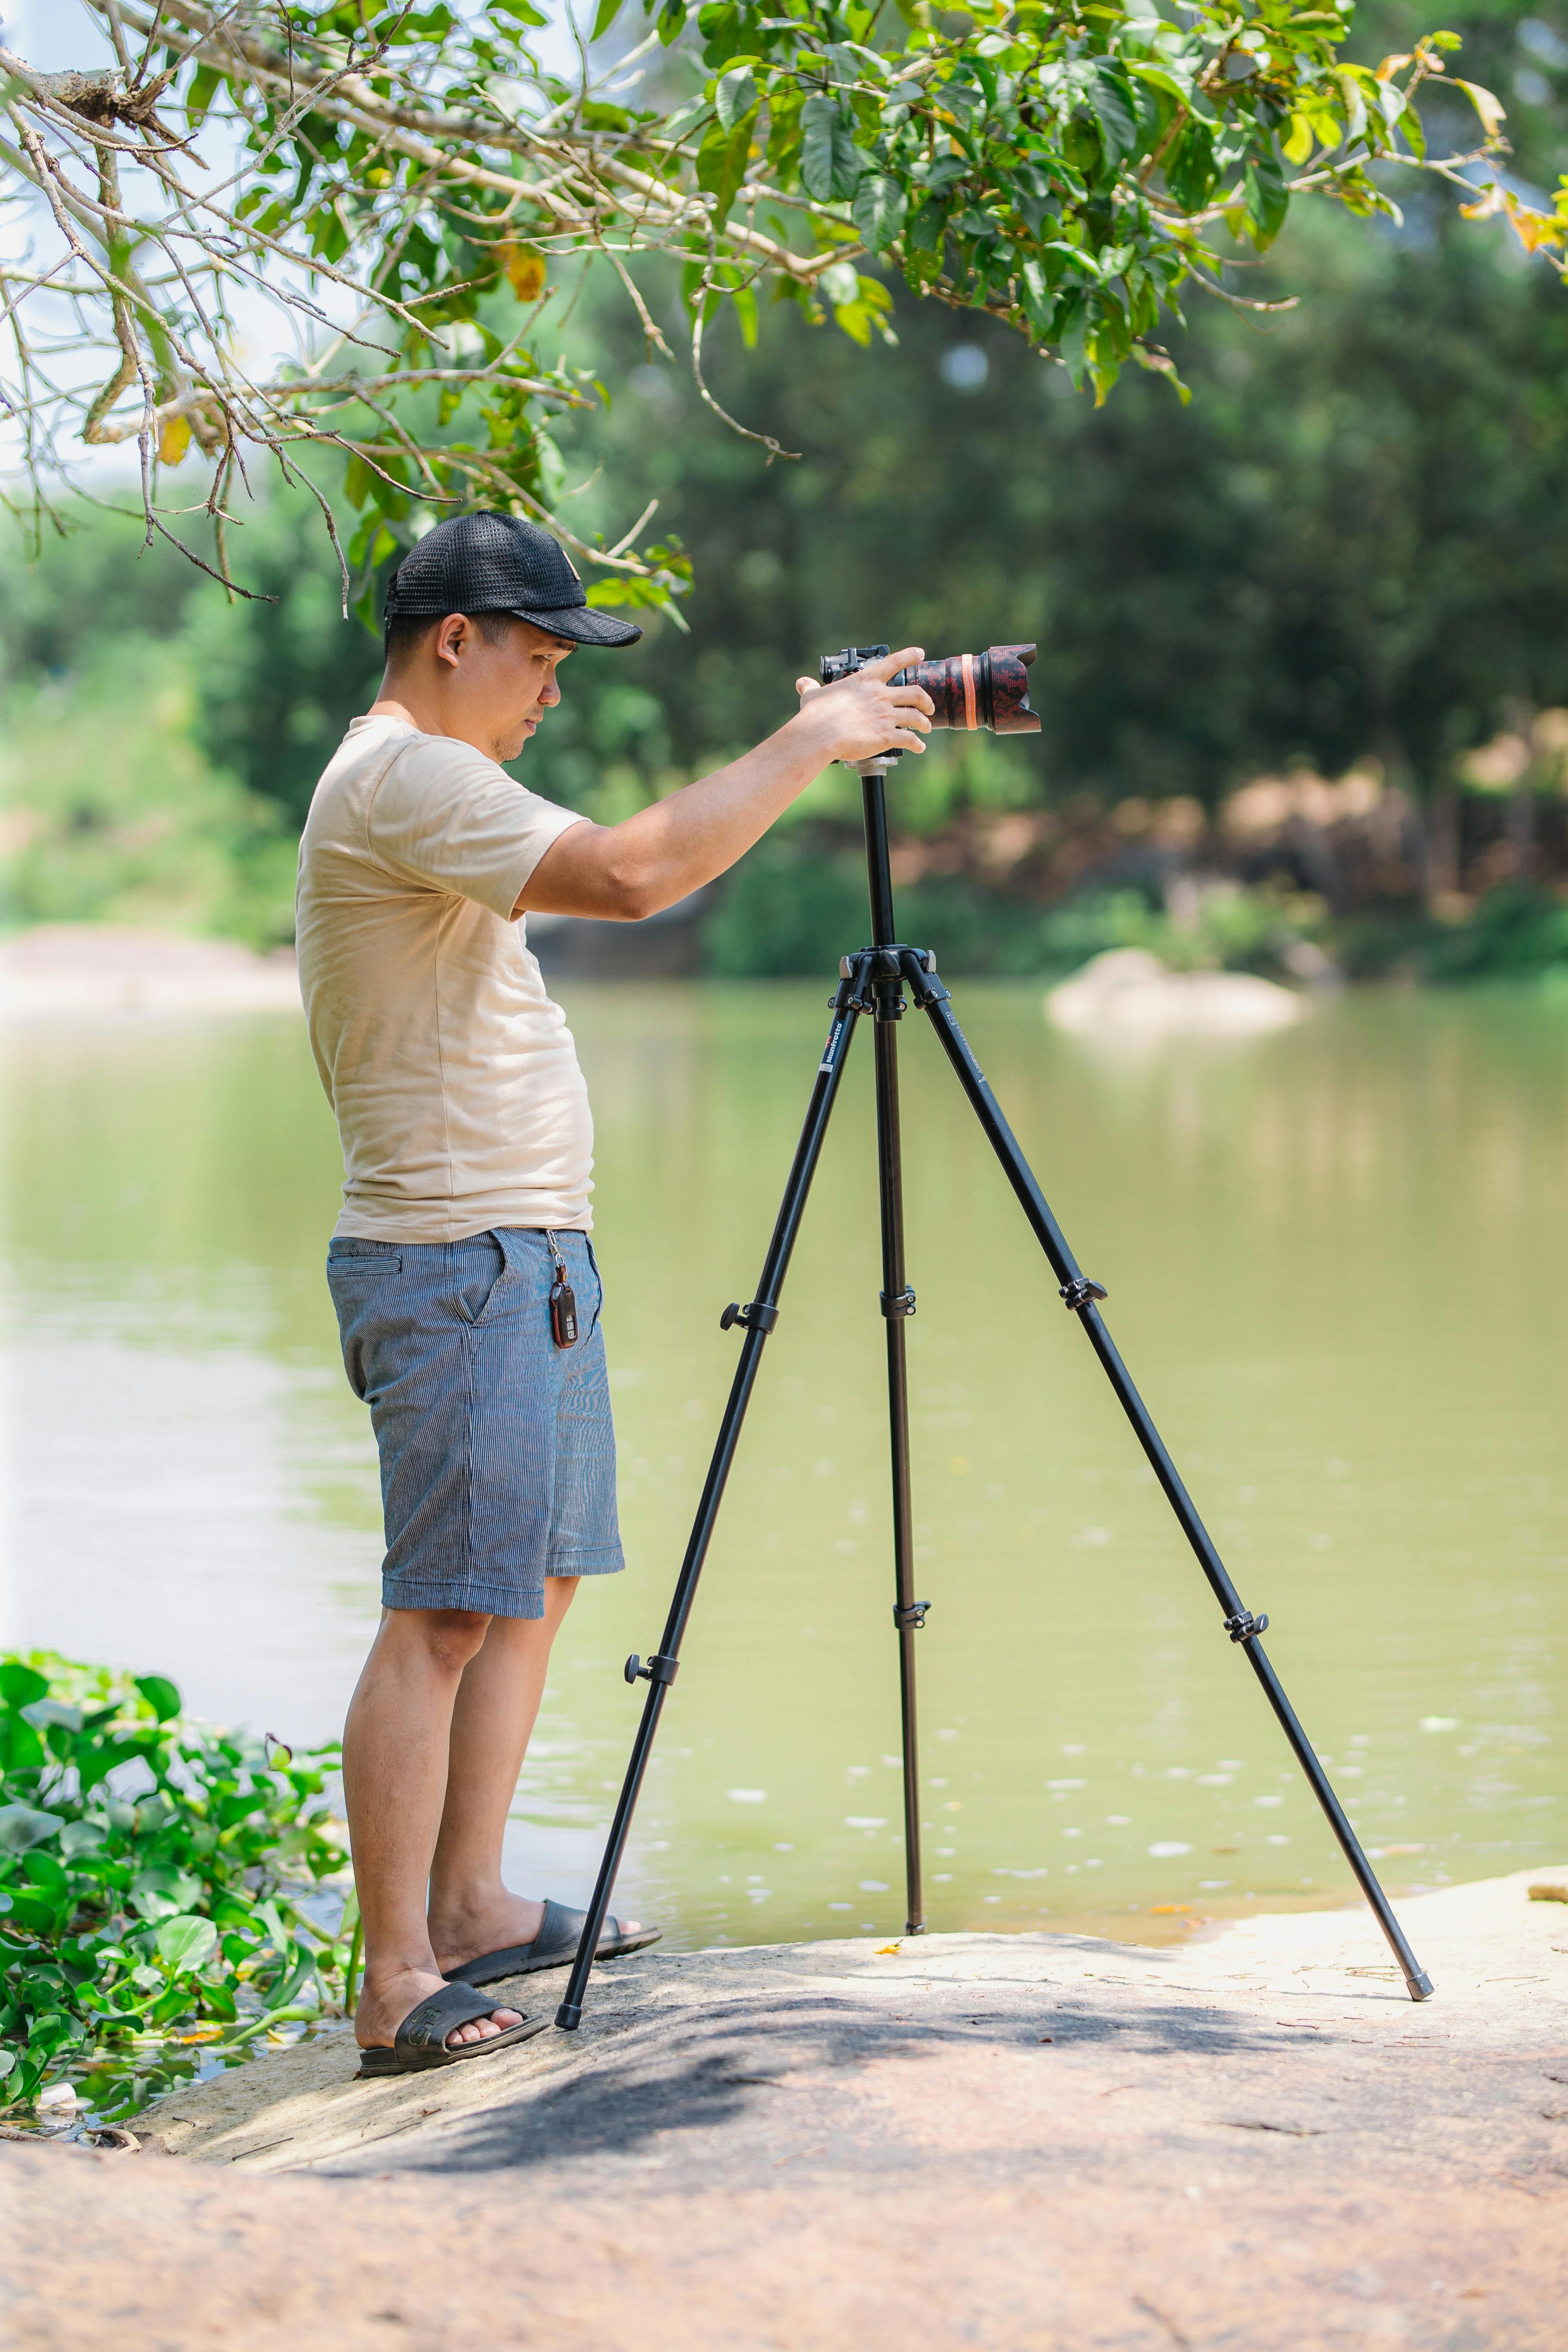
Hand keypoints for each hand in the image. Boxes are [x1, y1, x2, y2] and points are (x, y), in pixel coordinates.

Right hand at [790, 645, 933, 763]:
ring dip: (924, 723)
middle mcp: (880, 696)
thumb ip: (811, 688)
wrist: (819, 736)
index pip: (893, 662)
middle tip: (928, 707)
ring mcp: (886, 716)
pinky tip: (919, 747)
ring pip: (916, 717)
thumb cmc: (815, 716)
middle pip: (915, 692)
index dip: (909, 656)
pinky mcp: (887, 736)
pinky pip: (910, 739)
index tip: (920, 653)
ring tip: (926, 728)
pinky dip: (917, 744)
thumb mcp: (812, 696)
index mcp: (866, 681)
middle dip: (925, 700)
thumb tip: (802, 683)